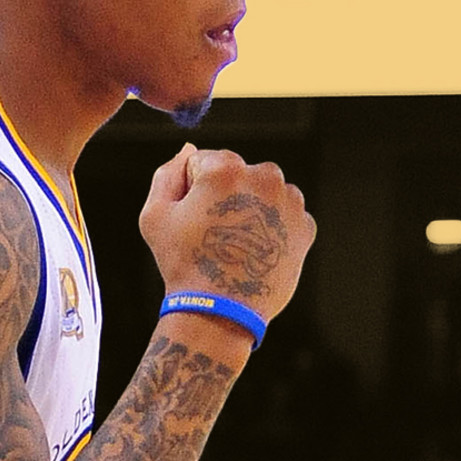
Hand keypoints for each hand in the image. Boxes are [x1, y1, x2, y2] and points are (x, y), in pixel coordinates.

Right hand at [139, 143, 315, 322]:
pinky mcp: (305, 226)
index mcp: (225, 167)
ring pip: (265, 193)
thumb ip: (168, 173)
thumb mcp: (155, 215)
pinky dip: (274, 229)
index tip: (194, 220)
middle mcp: (264, 176)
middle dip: (227, 196)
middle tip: (215, 234)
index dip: (192, 192)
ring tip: (238, 244)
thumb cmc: (183, 262)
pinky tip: (256, 251)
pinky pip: (286, 216)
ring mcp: (289, 201)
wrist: (221, 310)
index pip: (203, 163)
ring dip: (253, 209)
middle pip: (238, 175)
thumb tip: (188, 151)